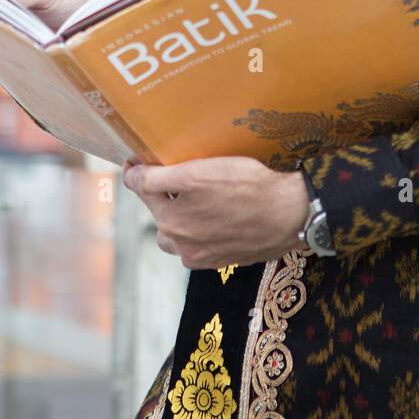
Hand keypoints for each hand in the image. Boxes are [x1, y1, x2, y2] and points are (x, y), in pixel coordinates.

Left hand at [121, 155, 311, 268]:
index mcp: (170, 224)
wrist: (288, 214)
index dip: (143, 170)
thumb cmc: (245, 189)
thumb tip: (129, 176)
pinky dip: (205, 228)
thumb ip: (156, 179)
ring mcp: (204, 256)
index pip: (143, 190)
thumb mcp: (196, 174)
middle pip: (162, 213)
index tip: (144, 158)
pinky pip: (203, 242)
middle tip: (185, 174)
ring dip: (185, 215)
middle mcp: (182, 246)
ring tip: (203, 196)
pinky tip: (221, 212)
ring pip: (181, 232)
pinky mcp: (224, 259)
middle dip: (166, 195)